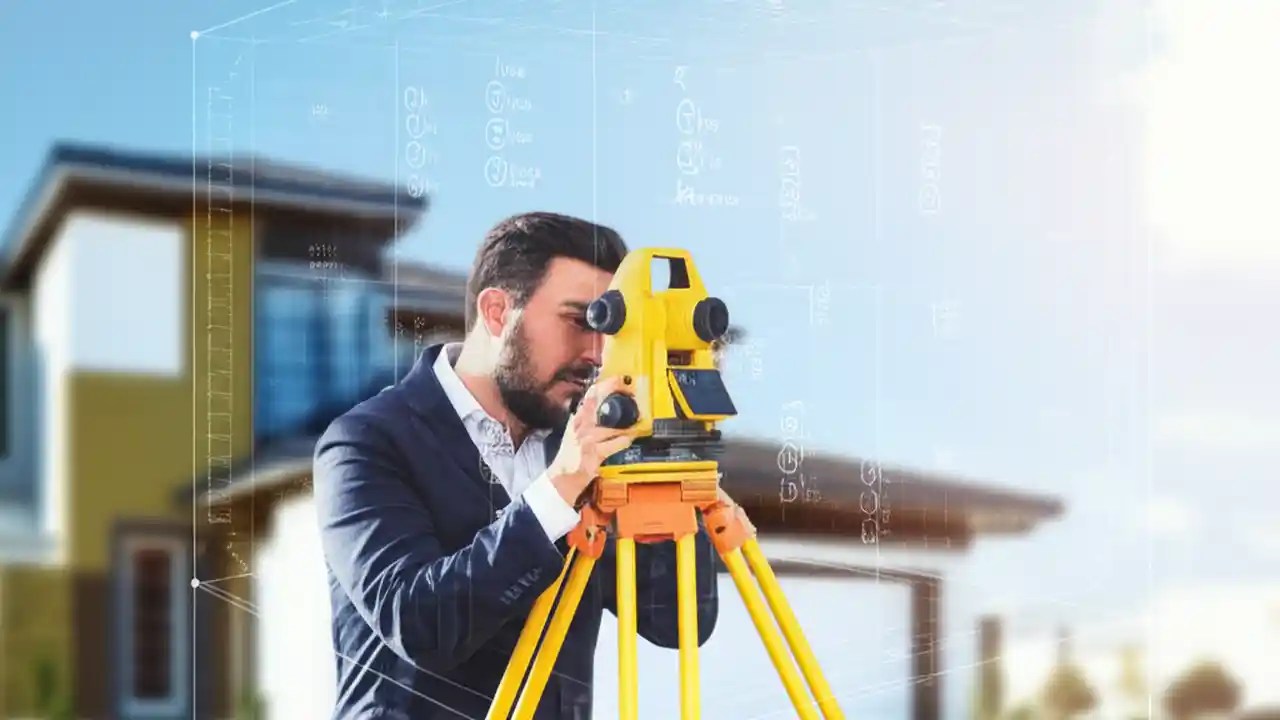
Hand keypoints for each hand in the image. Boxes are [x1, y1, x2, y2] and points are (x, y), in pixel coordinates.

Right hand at [548, 376, 635, 505]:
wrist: (562, 480)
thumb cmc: (571, 458)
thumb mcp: (574, 434)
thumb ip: (584, 420)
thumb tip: (599, 407)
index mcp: (576, 420)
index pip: (588, 397)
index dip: (603, 385)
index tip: (617, 378)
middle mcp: (579, 427)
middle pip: (596, 403)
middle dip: (612, 392)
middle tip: (629, 387)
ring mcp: (586, 440)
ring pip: (609, 427)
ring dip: (626, 425)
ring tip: (638, 421)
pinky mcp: (593, 454)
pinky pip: (613, 444)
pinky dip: (624, 441)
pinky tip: (630, 439)